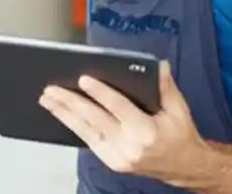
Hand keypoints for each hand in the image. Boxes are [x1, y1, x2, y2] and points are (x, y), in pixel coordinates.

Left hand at [40, 61, 214, 187]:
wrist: (184, 167)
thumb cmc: (179, 135)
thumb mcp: (178, 108)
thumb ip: (166, 86)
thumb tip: (159, 64)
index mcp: (147, 132)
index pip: (119, 108)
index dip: (100, 92)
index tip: (83, 79)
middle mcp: (130, 146)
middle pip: (95, 120)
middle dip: (71, 102)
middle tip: (52, 88)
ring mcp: (119, 157)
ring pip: (86, 132)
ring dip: (65, 114)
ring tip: (47, 99)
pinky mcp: (112, 162)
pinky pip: (89, 141)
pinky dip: (74, 126)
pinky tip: (61, 113)